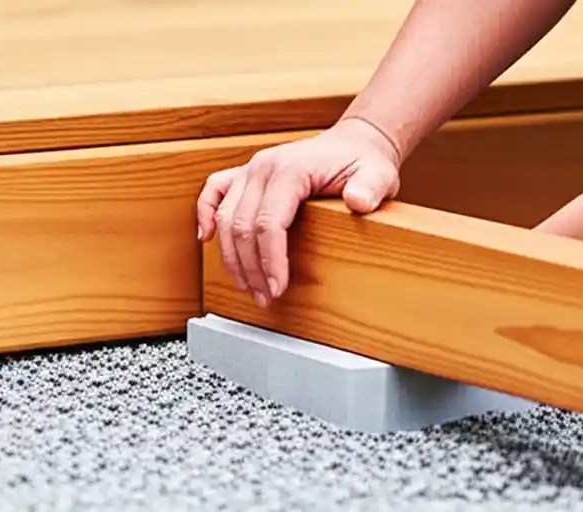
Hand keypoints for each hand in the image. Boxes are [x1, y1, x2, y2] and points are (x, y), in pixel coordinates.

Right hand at [195, 117, 402, 306]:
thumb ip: (370, 188)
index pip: (268, 223)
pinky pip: (213, 192)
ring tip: (249, 286)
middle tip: (265, 296)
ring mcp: (250, 170)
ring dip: (232, 257)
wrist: (352, 143)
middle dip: (251, 268)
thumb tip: (358, 202)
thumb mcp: (378, 174)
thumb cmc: (362, 162)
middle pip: (242, 226)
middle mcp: (262, 167)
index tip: (278, 287)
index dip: (270, 260)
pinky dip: (204, 214)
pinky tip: (207, 238)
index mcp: (290, 169)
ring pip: (225, 218)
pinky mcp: (245, 175)